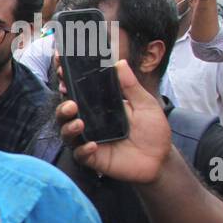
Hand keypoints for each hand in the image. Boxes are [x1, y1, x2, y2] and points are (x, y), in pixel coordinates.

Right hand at [56, 55, 170, 183]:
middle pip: (66, 113)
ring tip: (79, 123)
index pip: (78, 92)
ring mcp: (89, 139)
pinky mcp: (92, 158)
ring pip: (67, 133)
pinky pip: (80, 154)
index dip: (67, 81)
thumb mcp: (145, 104)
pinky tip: (92, 145)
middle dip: (63, 107)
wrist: (160, 158)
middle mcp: (90, 122)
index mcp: (100, 106)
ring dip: (68, 127)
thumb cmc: (152, 130)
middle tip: (71, 104)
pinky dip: (82, 150)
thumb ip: (130, 86)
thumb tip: (120, 63)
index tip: (61, 70)